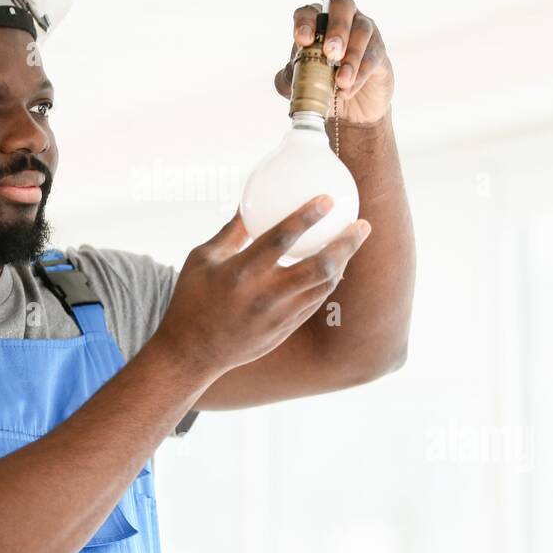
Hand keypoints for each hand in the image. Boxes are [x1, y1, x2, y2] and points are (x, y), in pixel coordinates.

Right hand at [155, 200, 371, 375]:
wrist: (191, 352)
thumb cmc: (192, 299)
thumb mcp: (202, 258)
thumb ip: (231, 231)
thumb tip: (248, 202)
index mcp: (241, 272)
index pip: (281, 238)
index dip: (307, 216)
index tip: (328, 200)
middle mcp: (265, 295)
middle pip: (319, 267)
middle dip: (346, 244)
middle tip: (361, 224)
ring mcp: (278, 316)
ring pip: (324, 286)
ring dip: (343, 262)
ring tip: (354, 241)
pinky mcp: (284, 330)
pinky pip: (314, 301)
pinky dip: (327, 281)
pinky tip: (334, 266)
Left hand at [273, 0, 393, 124]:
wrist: (349, 108)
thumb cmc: (323, 86)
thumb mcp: (301, 84)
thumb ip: (290, 78)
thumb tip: (287, 77)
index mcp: (317, 22)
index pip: (309, 11)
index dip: (305, 22)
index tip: (303, 40)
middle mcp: (342, 20)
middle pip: (342, 5)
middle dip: (337, 28)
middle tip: (331, 52)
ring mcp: (364, 33)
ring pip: (362, 30)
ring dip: (351, 56)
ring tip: (341, 81)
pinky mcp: (379, 52)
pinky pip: (372, 56)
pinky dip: (360, 75)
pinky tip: (348, 90)